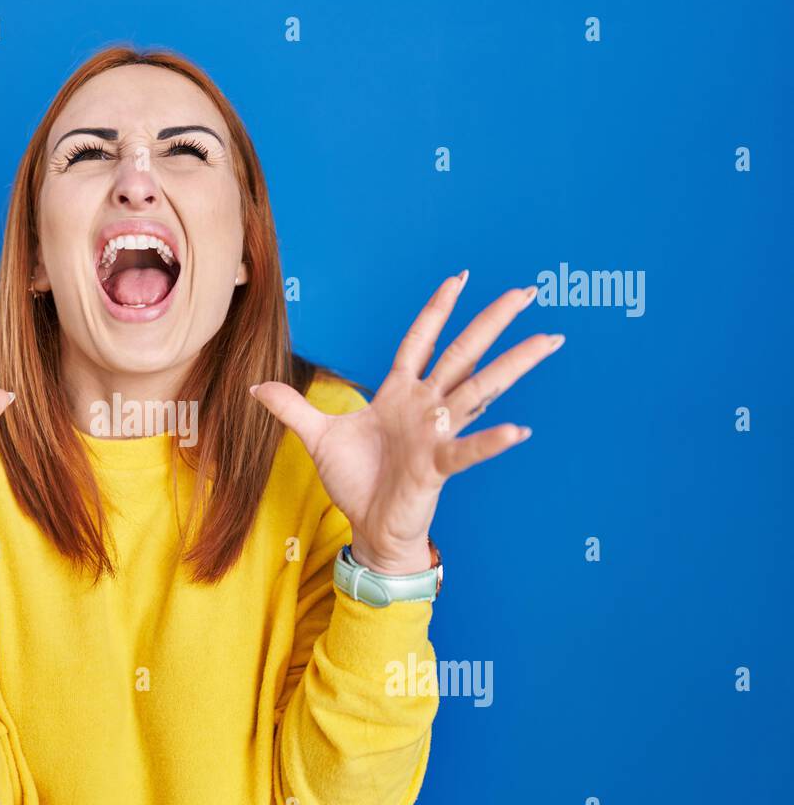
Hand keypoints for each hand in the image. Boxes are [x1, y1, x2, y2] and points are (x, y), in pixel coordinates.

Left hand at [251, 271, 562, 574]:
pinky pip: (467, 450)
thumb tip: (255, 386)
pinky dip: (491, 441)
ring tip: (549, 339)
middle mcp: (425, 407)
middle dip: (492, 322)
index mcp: (398, 394)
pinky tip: (519, 430)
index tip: (459, 278)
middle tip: (527, 291)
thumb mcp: (317, 437)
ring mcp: (436, 434)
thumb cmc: (355, 480)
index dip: (437, 310)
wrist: (369, 526)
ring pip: (478, 391)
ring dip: (513, 365)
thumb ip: (291, 408)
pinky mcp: (437, 466)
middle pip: (463, 354)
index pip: (420, 341)